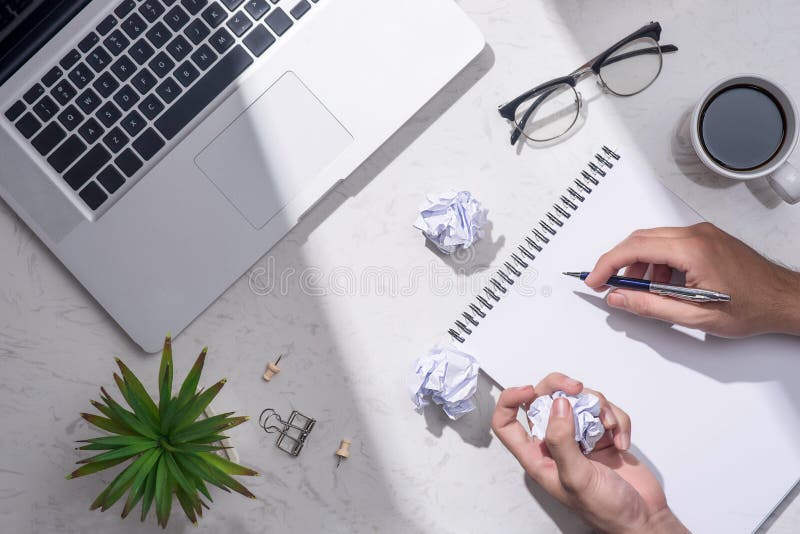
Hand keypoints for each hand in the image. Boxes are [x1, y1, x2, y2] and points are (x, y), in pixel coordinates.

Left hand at [492, 373, 686, 533]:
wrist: (642, 517)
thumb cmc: (605, 509)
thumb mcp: (576, 477)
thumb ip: (562, 441)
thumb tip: (557, 406)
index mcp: (537, 456)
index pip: (507, 423)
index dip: (510, 401)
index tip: (528, 390)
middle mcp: (555, 443)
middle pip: (544, 399)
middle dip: (561, 388)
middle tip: (576, 388)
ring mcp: (579, 436)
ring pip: (578, 400)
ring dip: (598, 407)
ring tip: (609, 427)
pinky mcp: (602, 434)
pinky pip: (604, 411)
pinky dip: (616, 420)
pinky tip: (621, 442)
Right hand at [584, 222, 799, 336]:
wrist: (783, 299)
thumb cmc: (751, 307)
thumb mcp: (694, 316)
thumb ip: (650, 306)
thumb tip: (620, 298)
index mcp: (692, 250)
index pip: (634, 248)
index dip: (607, 265)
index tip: (594, 280)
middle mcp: (696, 234)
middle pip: (640, 239)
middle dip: (618, 263)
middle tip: (607, 285)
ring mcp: (702, 233)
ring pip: (653, 240)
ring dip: (639, 263)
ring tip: (640, 290)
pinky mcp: (706, 238)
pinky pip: (670, 243)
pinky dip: (656, 261)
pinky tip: (661, 283)